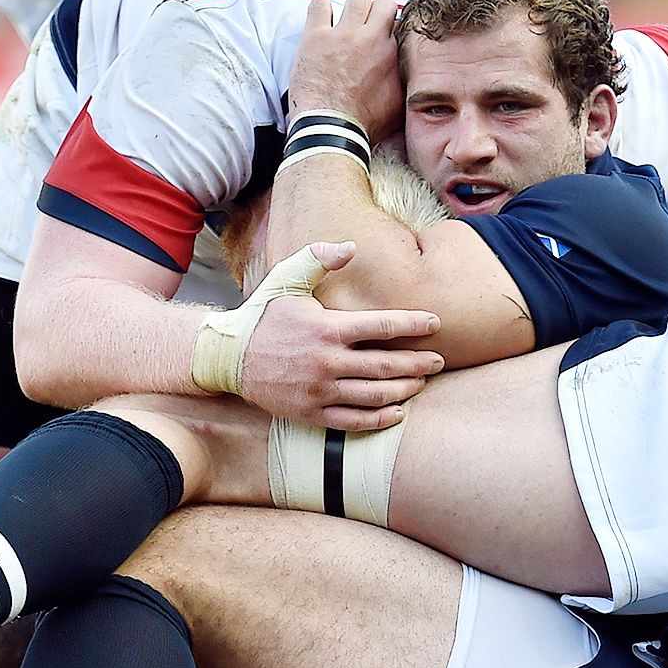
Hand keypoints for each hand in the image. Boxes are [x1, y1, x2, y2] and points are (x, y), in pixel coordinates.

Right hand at [237, 240, 442, 428]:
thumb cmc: (263, 315)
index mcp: (327, 327)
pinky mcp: (311, 413)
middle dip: (418, 362)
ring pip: (375, 395)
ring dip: (404, 390)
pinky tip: (397, 413)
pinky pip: (354, 420)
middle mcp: (327, 361)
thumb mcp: (287, 279)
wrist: (229, 357)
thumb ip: (319, 258)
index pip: (383, 325)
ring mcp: (320, 390)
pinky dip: (379, 419)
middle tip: (439, 360)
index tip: (435, 323)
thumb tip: (351, 246)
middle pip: (386, 364)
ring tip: (421, 382)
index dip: (414, 324)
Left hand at [287, 0, 402, 136]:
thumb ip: (403, 81)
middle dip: (376, 10)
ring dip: (353, 7)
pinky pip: (320, 4)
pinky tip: (323, 22)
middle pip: (383, 2)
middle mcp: (372, 39)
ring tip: (346, 23)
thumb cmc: (364, 123)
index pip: (399, 22)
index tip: (383, 34)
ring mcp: (344, 35)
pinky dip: (322, 9)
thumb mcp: (397, 105)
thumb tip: (408, 72)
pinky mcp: (317, 37)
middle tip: (366, 24)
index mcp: (393, 54)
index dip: (390, 27)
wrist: (332, 130)